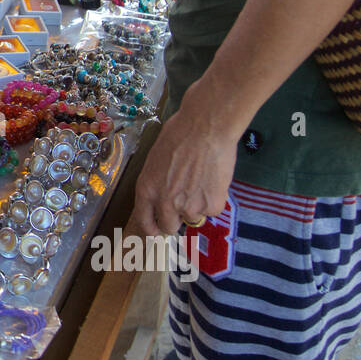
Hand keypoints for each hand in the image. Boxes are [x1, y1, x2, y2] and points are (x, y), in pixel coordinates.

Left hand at [133, 84, 238, 236]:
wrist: (205, 129)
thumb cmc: (179, 135)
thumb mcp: (156, 160)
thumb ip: (158, 182)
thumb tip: (163, 193)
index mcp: (147, 190)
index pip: (145, 222)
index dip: (153, 228)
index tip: (158, 230)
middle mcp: (165, 203)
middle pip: (169, 227)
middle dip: (176, 219)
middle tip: (185, 204)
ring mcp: (189, 207)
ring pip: (194, 218)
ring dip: (197, 205)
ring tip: (202, 180)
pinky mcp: (211, 205)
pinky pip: (212, 210)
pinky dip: (214, 199)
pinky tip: (214, 179)